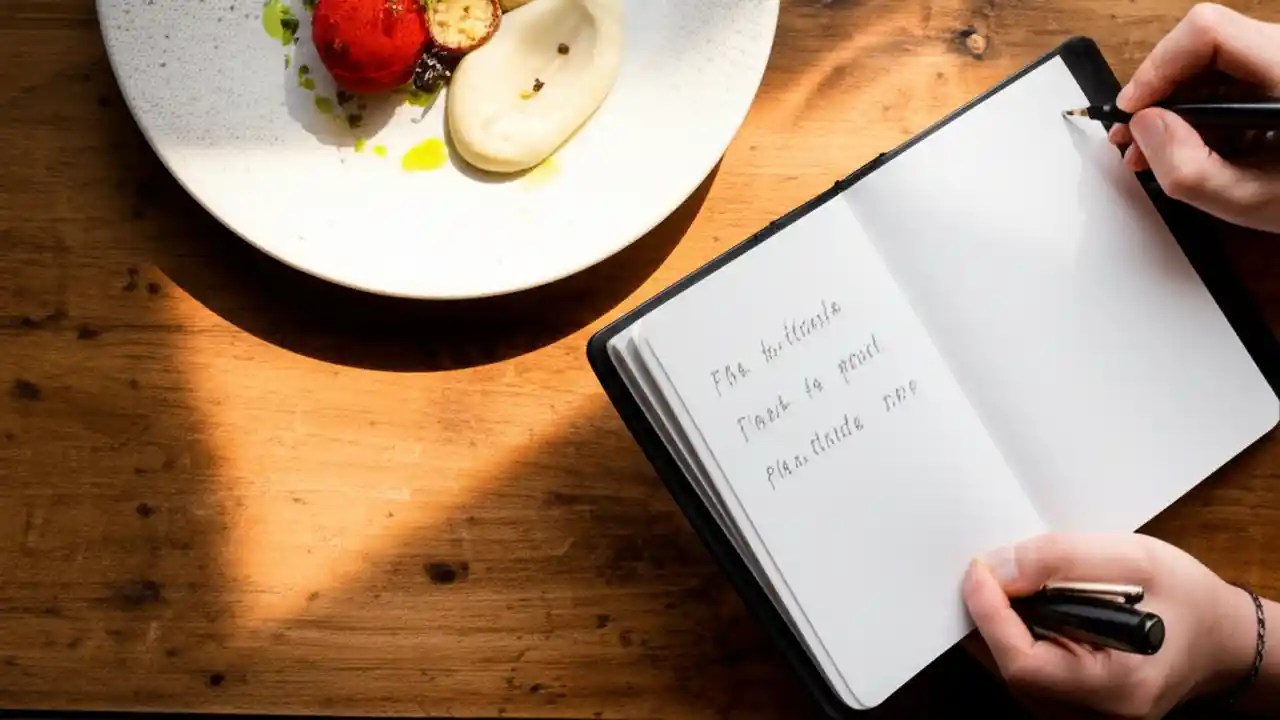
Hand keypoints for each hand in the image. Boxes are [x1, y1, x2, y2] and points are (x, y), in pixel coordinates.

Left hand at [961, 532, 1257, 718]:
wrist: (1220, 638)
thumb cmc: (1186, 599)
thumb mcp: (1136, 559)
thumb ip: (1063, 558)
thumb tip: (999, 567)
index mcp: (1120, 685)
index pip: (1026, 663)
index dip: (990, 615)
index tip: (978, 570)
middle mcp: (1100, 714)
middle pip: (1014, 673)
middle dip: (989, 619)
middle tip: (983, 573)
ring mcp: (1086, 717)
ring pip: (1016, 677)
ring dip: (998, 630)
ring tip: (1000, 587)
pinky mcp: (1077, 709)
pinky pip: (1030, 678)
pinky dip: (1015, 641)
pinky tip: (1019, 610)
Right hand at [1109, 4, 1279, 232]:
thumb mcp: (1253, 199)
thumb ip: (1189, 168)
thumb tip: (1145, 126)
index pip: (1209, 33)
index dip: (1159, 66)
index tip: (1135, 108)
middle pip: (1206, 45)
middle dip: (1160, 91)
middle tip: (1133, 137)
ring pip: (1215, 64)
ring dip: (1177, 105)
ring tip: (1152, 151)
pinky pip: (1233, 79)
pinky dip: (1203, 112)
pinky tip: (1189, 147)